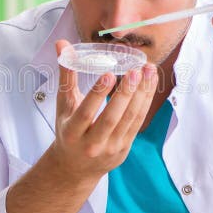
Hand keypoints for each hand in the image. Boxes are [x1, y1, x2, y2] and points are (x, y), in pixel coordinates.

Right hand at [48, 39, 157, 183]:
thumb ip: (66, 75)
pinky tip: (150, 84)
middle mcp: (91, 144)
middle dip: (125, 94)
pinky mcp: (124, 149)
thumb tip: (61, 43)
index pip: (85, 113)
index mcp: (72, 132)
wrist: (74, 168)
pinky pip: (137, 123)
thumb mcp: (63, 105)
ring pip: (129, 120)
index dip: (98, 94)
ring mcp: (110, 148)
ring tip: (148, 71)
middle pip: (111, 118)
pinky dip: (145, 102)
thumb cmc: (68, 130)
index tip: (109, 74)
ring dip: (141, 95)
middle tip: (136, 71)